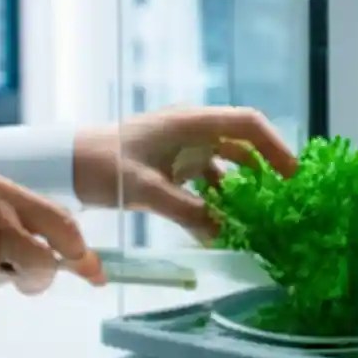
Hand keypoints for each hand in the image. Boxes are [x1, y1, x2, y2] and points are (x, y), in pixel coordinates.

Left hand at [72, 106, 297, 240]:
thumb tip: (225, 235)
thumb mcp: (147, 189)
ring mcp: (181, 146)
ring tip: (258, 215)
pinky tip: (221, 225)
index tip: (293, 175)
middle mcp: (191, 129)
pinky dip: (217, 199)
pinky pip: (205, 180)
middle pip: (243, 142)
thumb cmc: (101, 166)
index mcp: (190, 123)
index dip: (275, 147)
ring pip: (226, 163)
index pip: (247, 124)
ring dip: (242, 187)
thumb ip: (188, 211)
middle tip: (285, 197)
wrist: (65, 165)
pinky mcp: (171, 164)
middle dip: (266, 168)